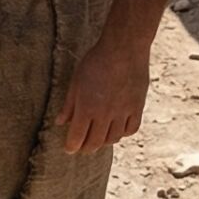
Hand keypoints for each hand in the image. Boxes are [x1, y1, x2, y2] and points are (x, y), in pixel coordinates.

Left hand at [57, 38, 151, 153]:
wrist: (124, 49)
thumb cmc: (95, 62)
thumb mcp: (76, 82)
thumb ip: (69, 105)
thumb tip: (60, 122)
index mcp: (87, 109)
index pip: (78, 137)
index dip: (72, 146)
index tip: (69, 149)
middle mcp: (105, 115)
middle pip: (95, 142)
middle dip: (86, 148)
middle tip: (82, 148)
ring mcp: (123, 112)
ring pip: (114, 138)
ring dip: (104, 141)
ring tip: (98, 139)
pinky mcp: (138, 107)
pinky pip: (131, 129)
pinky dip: (123, 133)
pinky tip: (117, 130)